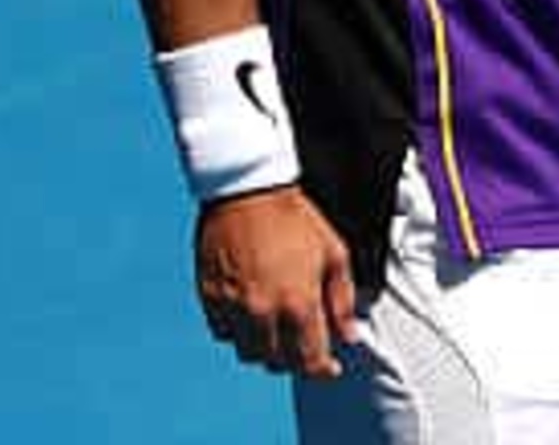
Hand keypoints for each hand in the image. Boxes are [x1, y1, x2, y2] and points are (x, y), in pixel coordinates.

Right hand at [194, 184, 359, 378]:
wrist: (247, 189)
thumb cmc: (293, 217)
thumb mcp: (334, 253)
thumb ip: (342, 300)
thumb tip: (350, 335)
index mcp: (298, 303)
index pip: (310, 361)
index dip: (322, 370)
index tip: (328, 368)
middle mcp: (263, 312)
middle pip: (278, 363)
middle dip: (295, 357)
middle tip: (302, 340)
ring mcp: (232, 307)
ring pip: (249, 353)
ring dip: (265, 347)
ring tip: (275, 324)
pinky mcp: (209, 298)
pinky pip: (223, 333)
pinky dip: (238, 331)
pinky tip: (250, 310)